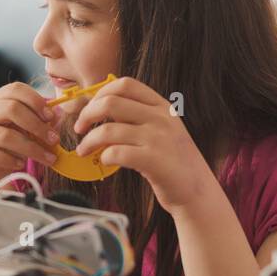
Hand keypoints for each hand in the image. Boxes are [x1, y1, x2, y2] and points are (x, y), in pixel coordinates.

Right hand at [0, 82, 58, 192]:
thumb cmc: (5, 148)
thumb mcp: (23, 132)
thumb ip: (38, 121)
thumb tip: (59, 114)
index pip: (15, 89)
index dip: (36, 101)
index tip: (52, 117)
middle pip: (10, 109)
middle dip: (37, 125)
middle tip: (54, 140)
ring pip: (3, 135)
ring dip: (30, 148)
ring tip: (46, 158)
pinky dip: (8, 160)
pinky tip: (19, 164)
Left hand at [71, 76, 217, 215]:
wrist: (197, 191)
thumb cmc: (172, 162)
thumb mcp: (162, 130)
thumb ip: (138, 116)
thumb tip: (99, 109)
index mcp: (162, 106)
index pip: (125, 84)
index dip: (100, 93)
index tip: (89, 109)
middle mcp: (161, 118)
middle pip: (110, 103)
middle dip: (86, 115)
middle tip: (79, 129)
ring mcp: (159, 139)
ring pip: (107, 130)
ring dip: (88, 141)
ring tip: (83, 151)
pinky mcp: (154, 161)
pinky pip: (115, 153)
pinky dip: (103, 157)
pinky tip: (104, 162)